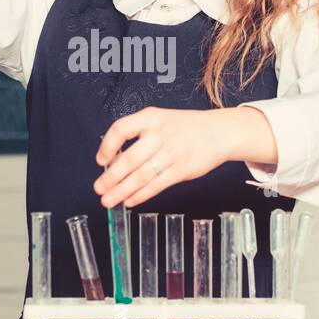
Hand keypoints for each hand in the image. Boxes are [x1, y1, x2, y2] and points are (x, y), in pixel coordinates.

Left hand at [93, 107, 252, 207]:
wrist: (219, 132)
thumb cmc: (185, 128)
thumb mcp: (160, 120)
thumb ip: (139, 135)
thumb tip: (113, 161)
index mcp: (151, 117)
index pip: (121, 129)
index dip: (107, 146)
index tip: (100, 161)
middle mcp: (161, 134)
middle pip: (129, 158)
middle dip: (111, 177)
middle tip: (99, 188)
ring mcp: (173, 152)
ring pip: (142, 175)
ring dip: (122, 190)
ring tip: (109, 200)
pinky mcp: (182, 170)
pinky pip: (157, 185)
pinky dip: (141, 195)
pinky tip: (130, 200)